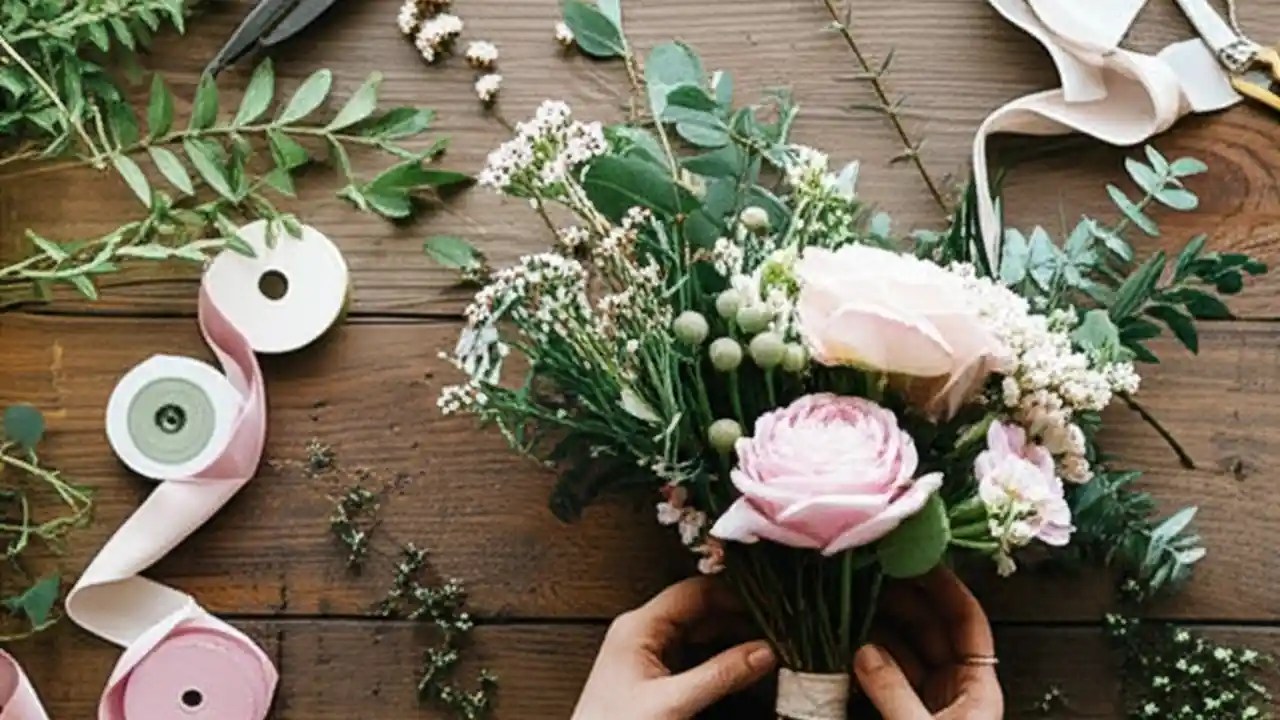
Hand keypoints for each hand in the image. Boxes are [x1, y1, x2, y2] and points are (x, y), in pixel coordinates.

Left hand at [572, 577, 777, 719]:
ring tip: (767, 644)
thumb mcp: (673, 702)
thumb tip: (764, 652)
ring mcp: (646, 653)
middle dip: (738, 617)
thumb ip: (720, 675)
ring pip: (698, 632)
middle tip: (776, 628)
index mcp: (638, 625)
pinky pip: (692, 654)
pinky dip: (718, 657)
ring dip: (730, 636)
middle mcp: (641, 631)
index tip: (768, 605)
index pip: (695, 591)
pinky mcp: (652, 675)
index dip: (734, 594)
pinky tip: (740, 665)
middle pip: (699, 609)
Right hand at [853, 569, 1002, 718]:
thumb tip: (866, 653)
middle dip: (905, 603)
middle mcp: (957, 691)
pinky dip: (871, 660)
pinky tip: (854, 646)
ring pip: (907, 652)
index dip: (948, 589)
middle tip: (878, 579)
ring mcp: (932, 704)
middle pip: (933, 631)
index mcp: (978, 689)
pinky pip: (889, 677)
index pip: (969, 622)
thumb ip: (893, 689)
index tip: (923, 562)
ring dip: (882, 630)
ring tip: (858, 606)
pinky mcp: (907, 716)